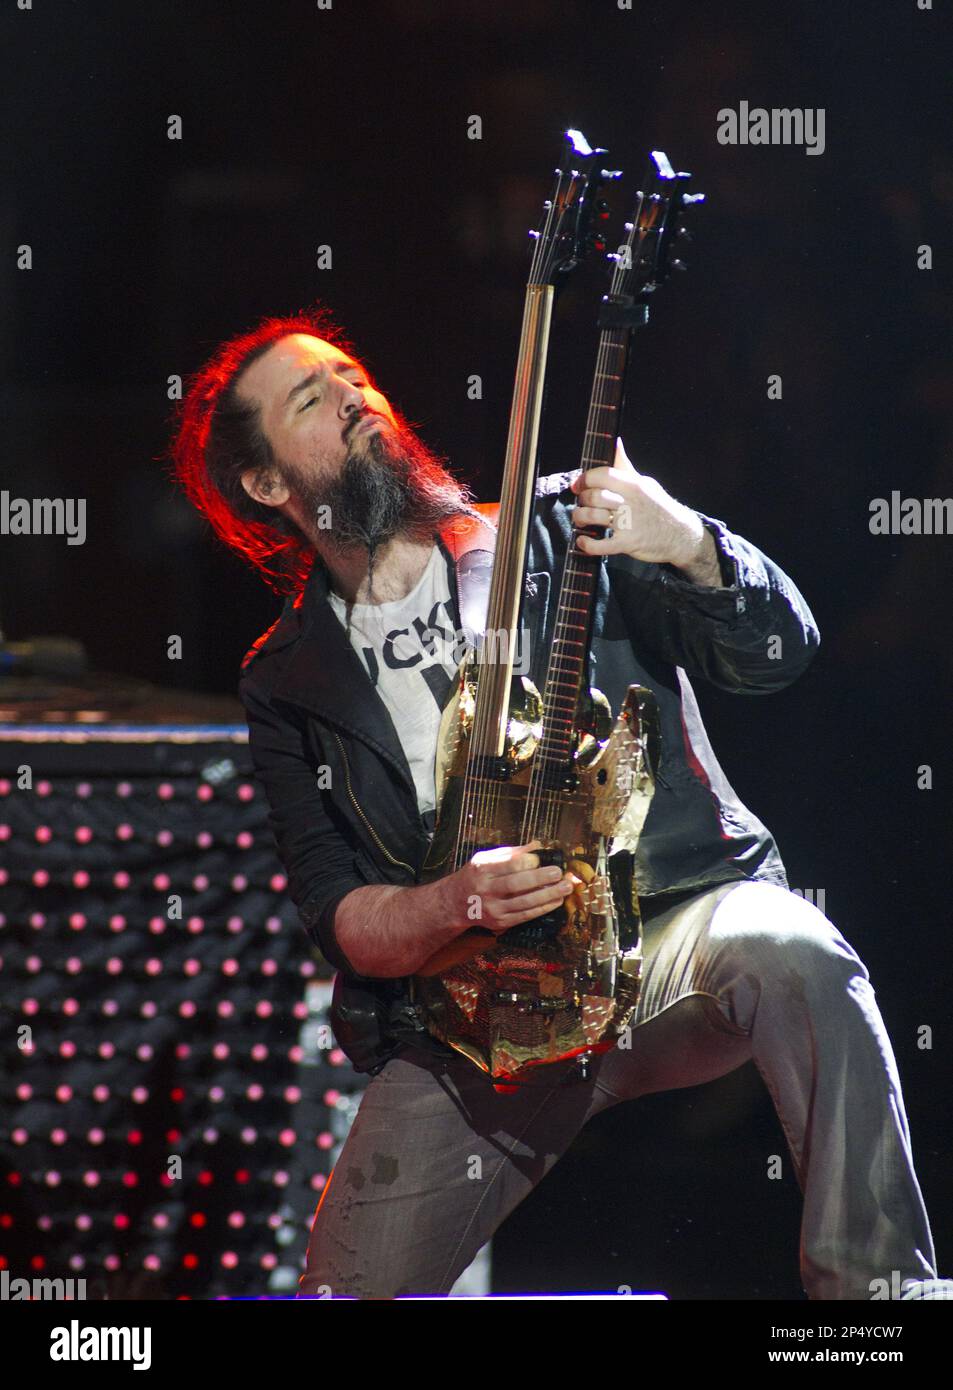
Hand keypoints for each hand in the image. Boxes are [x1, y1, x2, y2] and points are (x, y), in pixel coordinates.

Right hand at [447, 840, 577, 934]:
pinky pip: (526, 915)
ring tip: (566, 887)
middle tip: (560, 873)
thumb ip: (510, 852)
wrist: (455, 903)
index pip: (510, 864)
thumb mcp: (485, 858)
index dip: (530, 861)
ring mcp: (493, 909)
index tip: (543, 858)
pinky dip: (543, 908)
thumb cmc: (475, 876)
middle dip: (541, 878)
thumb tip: (537, 845)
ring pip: (524, 903)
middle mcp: (486, 890)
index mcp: (482, 869)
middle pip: (517, 884)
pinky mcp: (500, 922)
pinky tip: (556, 901)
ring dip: (548, 895)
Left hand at [570, 436, 706, 568]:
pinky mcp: (628, 542)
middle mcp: (630, 501)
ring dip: (580, 518)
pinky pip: (601, 544)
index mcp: (633, 484)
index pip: (602, 475)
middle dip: (581, 500)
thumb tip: (615, 442)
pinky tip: (583, 541)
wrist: (681, 535)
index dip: (584, 480)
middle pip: (594, 496)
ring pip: (593, 516)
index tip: (577, 486)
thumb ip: (625, 466)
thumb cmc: (660, 508)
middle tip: (581, 505)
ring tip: (581, 521)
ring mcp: (629, 522)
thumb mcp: (646, 483)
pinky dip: (588, 544)